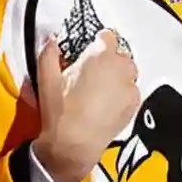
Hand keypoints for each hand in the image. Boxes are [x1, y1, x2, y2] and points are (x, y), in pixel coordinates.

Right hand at [33, 29, 140, 181]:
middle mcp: (121, 68)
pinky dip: (122, 92)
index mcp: (101, 56)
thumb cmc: (60, 111)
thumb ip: (48, 54)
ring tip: (100, 89)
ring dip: (117, 75)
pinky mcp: (135, 104)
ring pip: (127, 72)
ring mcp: (131, 86)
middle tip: (91, 73)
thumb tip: (50, 40)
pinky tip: (107, 103)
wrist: (75, 145)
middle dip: (108, 60)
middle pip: (119, 54)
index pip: (107, 36)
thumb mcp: (46, 80)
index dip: (98, 42)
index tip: (90, 50)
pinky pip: (131, 90)